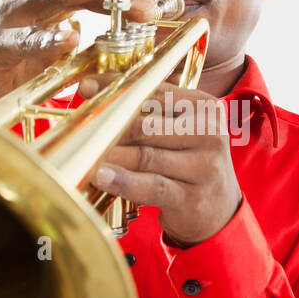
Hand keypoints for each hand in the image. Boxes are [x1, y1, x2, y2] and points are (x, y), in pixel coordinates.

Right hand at [0, 0, 158, 111]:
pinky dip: (46, 39)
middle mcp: (22, 2)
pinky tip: (68, 39)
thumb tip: (133, 51)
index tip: (152, 7)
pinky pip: (22, 41)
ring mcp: (6, 22)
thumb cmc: (15, 79)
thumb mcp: (59, 62)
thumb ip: (90, 53)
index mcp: (40, 3)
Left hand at [80, 74, 242, 246]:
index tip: (87, 87)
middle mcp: (209, 134)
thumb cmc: (187, 163)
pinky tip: (102, 177)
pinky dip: (124, 181)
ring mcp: (204, 167)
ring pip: (146, 156)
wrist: (218, 210)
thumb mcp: (178, 132)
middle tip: (79, 126)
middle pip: (147, 124)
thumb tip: (92, 89)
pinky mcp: (193, 198)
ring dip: (111, 154)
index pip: (156, 91)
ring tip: (83, 152)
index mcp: (204, 108)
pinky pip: (152, 186)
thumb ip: (146, 112)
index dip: (119, 88)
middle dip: (109, 126)